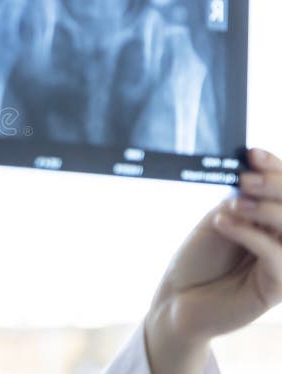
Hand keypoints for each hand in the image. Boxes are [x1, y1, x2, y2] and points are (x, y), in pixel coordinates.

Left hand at [145, 148, 281, 372]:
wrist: (179, 297)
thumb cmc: (200, 257)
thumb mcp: (222, 218)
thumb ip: (243, 198)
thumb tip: (252, 168)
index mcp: (275, 220)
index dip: (276, 168)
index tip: (252, 154)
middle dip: (276, 185)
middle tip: (244, 180)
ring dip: (265, 209)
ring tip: (234, 203)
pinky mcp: (276, 288)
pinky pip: (276, 256)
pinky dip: (250, 234)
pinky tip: (222, 223)